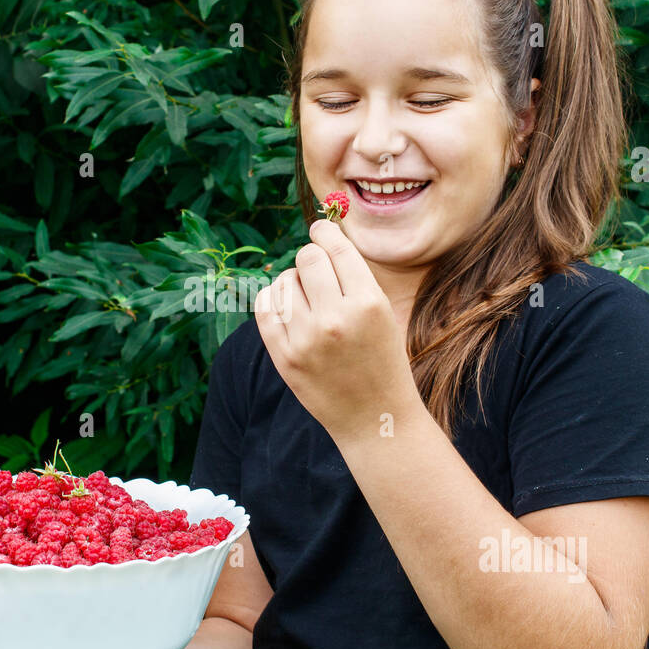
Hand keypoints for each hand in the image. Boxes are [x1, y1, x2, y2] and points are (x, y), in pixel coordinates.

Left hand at [253, 219, 417, 437]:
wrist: (375, 418)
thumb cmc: (382, 360)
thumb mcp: (384, 313)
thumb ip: (354, 278)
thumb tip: (321, 238)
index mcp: (369, 303)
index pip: (336, 248)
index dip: (325, 233)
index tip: (320, 230)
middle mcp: (336, 318)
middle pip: (307, 258)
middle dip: (310, 258)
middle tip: (315, 269)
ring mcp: (306, 339)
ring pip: (284, 281)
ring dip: (293, 282)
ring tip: (307, 298)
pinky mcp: (284, 357)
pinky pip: (265, 307)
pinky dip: (273, 299)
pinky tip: (286, 305)